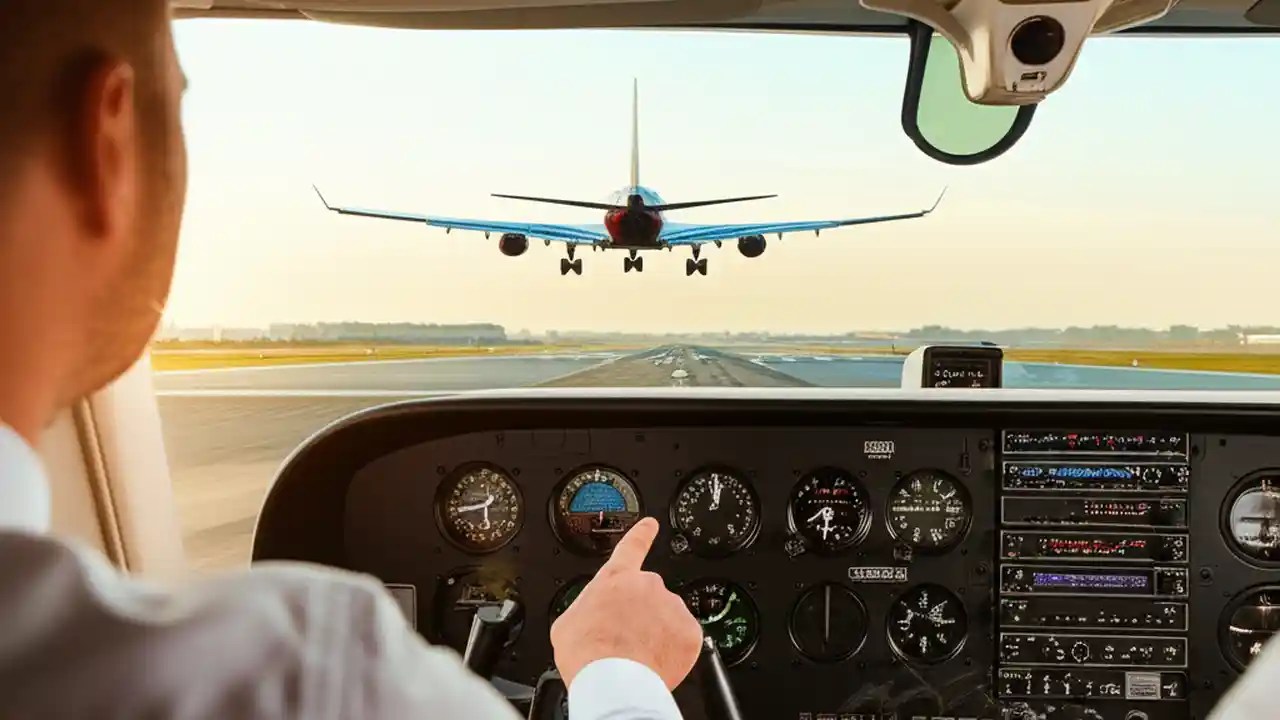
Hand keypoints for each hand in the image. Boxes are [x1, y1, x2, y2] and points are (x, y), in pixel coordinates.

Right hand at [550, 517, 701, 690]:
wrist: (612, 680)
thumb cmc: (587, 653)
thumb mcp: (569, 621)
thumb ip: (588, 607)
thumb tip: (591, 616)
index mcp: (616, 579)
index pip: (632, 546)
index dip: (642, 534)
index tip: (651, 525)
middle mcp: (648, 585)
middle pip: (648, 595)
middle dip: (640, 614)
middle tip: (624, 639)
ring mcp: (671, 607)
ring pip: (666, 618)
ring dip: (655, 632)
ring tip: (635, 655)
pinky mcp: (689, 631)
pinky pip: (682, 638)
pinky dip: (672, 650)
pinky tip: (653, 661)